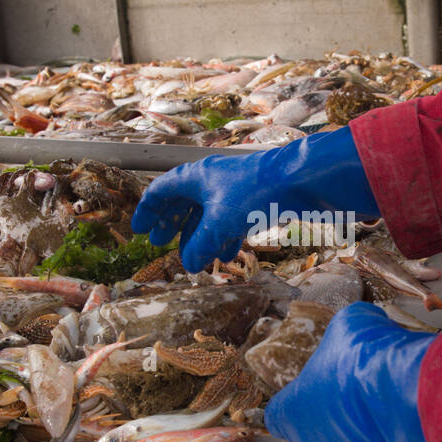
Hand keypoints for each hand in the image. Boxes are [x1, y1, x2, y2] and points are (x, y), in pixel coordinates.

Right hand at [131, 127, 379, 272]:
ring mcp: (233, 189)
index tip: (139, 231)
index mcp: (195, 177)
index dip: (147, 211)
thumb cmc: (255, 193)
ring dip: (197, 236)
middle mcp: (211, 180)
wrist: (302, 181)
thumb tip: (188, 265)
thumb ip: (200, 245)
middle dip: (171, 225)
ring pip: (206, 213)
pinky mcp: (253, 200)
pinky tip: (224, 254)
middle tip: (160, 245)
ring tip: (193, 260)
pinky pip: (228, 219)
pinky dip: (221, 236)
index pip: (160, 192)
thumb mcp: (220, 223)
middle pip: (182, 202)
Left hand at [265, 302, 433, 441]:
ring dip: (362, 437)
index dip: (296, 404)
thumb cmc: (365, 358)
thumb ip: (342, 338)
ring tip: (385, 410)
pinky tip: (404, 429)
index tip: (314, 394)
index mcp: (292, 412)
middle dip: (335, 418)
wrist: (408, 394)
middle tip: (360, 396)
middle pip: (317, 435)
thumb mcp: (347, 327)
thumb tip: (357, 336)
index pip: (278, 416)